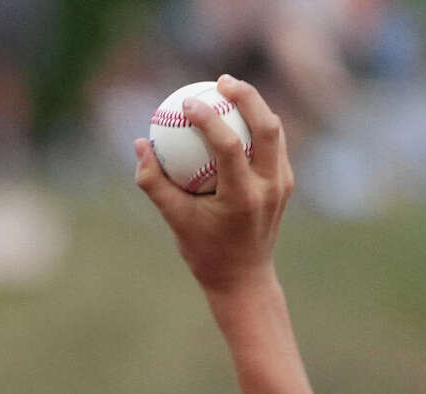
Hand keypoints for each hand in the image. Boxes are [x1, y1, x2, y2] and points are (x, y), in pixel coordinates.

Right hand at [134, 75, 294, 296]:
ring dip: (255, 105)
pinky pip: (274, 143)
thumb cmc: (203, 251)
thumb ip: (153, 183)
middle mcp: (269, 187)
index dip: (207, 118)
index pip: (228, 145)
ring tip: (229, 90)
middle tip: (219, 82)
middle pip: (267, 126)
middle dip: (247, 96)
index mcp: (242, 198)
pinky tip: (236, 115)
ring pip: (275, 130)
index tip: (186, 103)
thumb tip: (139, 144)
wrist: (244, 279)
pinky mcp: (286, 182)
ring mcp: (282, 184)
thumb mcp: (173, 219)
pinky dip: (255, 125)